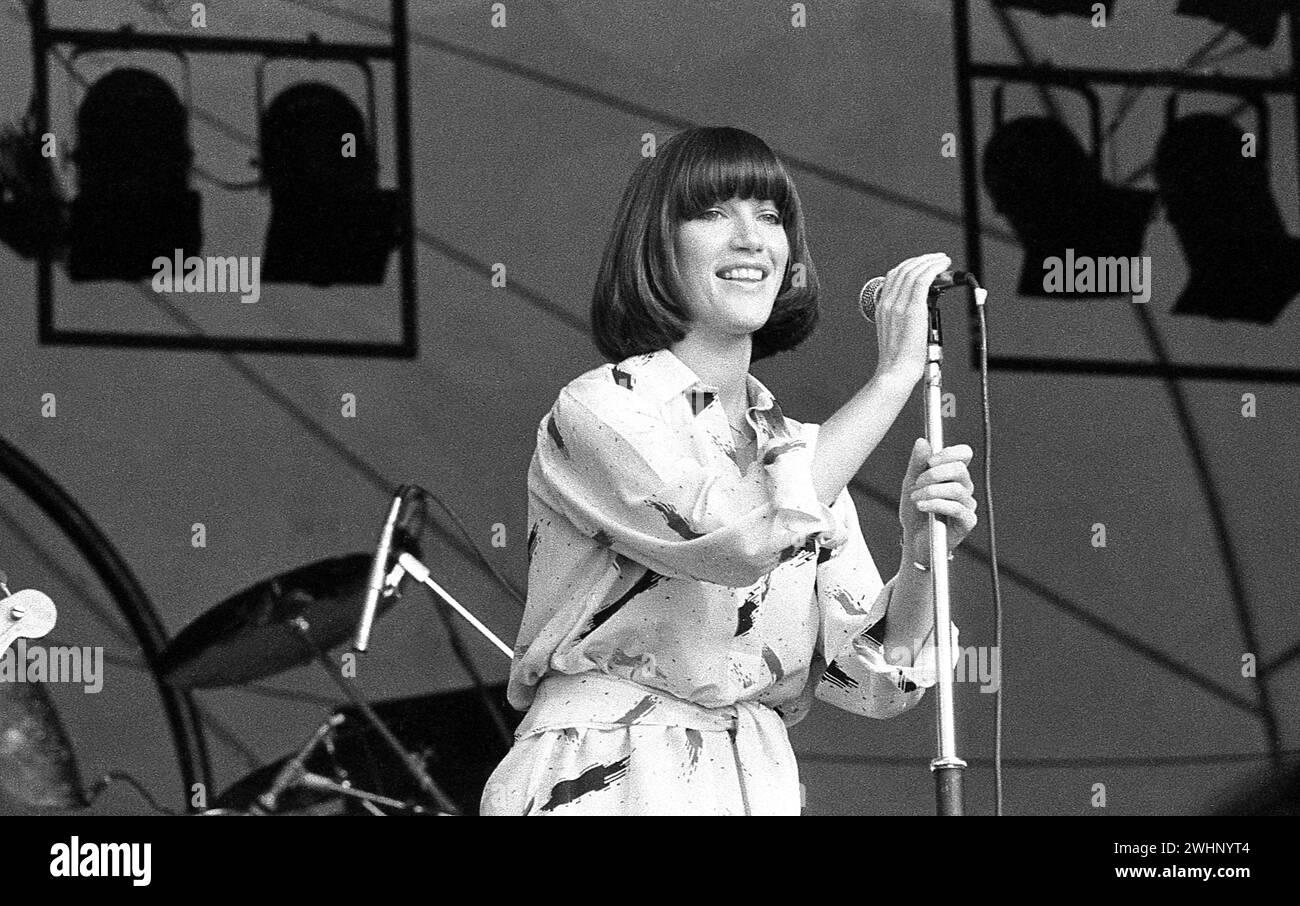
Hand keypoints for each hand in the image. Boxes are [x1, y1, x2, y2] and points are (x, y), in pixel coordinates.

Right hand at [871, 252, 951, 387]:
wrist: (896, 371)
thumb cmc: (898, 359)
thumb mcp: (895, 332)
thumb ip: (904, 317)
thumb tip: (923, 308)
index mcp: (882, 307)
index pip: (894, 275)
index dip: (910, 265)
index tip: (923, 264)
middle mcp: (889, 303)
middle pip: (904, 269)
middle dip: (923, 260)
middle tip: (937, 259)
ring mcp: (899, 305)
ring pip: (915, 271)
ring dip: (931, 261)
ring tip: (944, 260)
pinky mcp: (913, 309)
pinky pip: (923, 280)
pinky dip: (934, 268)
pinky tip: (943, 266)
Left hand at [898, 437, 976, 563]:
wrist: (913, 540)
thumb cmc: (915, 510)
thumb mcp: (911, 484)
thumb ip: (917, 463)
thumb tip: (922, 441)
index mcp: (953, 475)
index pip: (964, 454)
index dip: (949, 453)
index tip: (930, 461)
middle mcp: (964, 487)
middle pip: (960, 469)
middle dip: (934, 474)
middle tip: (917, 484)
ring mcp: (967, 504)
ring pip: (957, 489)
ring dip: (931, 491)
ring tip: (916, 499)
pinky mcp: (967, 521)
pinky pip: (956, 507)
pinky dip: (936, 505)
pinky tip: (922, 507)